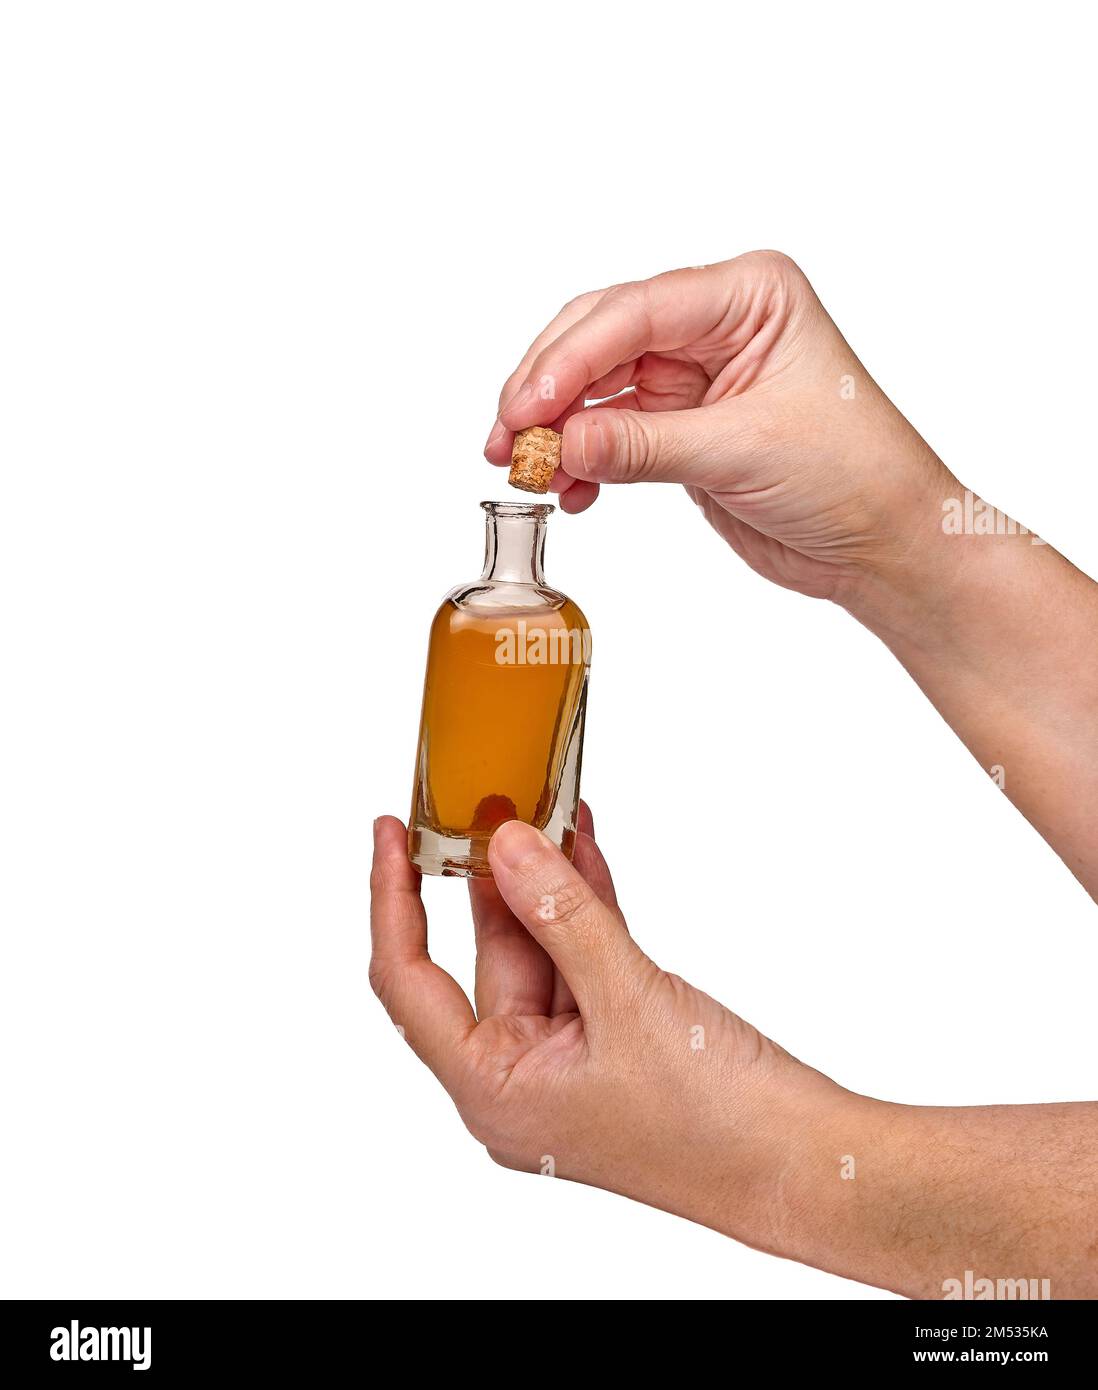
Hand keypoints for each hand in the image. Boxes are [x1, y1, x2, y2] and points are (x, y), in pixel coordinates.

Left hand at [369, 804, 843, 1248]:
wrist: (807, 1164)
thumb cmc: (716, 1123)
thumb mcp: (627, 1001)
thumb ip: (562, 916)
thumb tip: (508, 847)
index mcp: (494, 1092)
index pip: (409, 983)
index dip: (391, 901)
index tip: (390, 834)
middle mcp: (520, 1080)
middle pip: (484, 957)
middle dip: (491, 875)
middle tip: (493, 798)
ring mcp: (569, 1060)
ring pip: (539, 950)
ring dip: (545, 882)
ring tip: (544, 806)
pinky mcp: (614, 1041)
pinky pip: (583, 960)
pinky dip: (585, 907)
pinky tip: (584, 850)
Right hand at [484, 251, 955, 604]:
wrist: (884, 544)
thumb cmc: (854, 475)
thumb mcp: (742, 453)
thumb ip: (643, 445)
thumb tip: (559, 443)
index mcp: (750, 295)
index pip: (635, 312)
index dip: (570, 359)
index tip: (525, 406)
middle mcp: (718, 324)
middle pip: (602, 339)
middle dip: (548, 390)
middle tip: (505, 438)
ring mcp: (696, 375)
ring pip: (598, 389)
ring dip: (558, 431)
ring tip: (528, 473)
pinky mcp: (683, 425)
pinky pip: (613, 433)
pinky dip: (584, 460)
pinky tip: (572, 492)